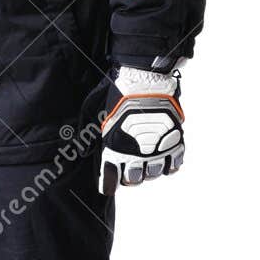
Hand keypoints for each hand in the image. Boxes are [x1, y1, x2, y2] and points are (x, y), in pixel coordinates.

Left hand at [99, 65, 184, 194]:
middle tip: (128, 166)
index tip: (109, 183)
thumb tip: (84, 152)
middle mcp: (137, 153)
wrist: (144, 75)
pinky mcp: (175, 140)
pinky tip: (163, 157)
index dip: (109, 184)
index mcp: (115, 148)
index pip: (111, 180)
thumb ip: (90, 134)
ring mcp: (158, 148)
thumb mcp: (94, 112)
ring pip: (155, 173)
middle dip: (129, 176)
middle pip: (134, 180)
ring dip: (149, 169)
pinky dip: (169, 164)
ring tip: (146, 159)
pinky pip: (175, 163)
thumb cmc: (116, 91)